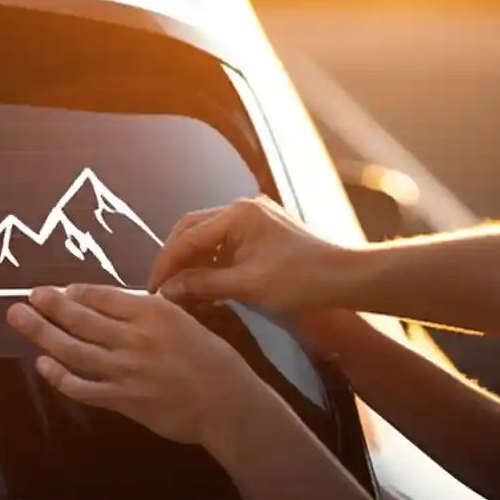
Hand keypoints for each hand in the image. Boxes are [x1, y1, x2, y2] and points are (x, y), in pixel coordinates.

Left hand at [5, 284, 274, 448]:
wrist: (228, 404)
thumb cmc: (212, 360)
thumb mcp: (184, 320)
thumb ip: (147, 313)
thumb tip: (111, 305)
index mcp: (153, 311)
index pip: (102, 296)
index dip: (75, 293)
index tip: (57, 291)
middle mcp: (135, 337)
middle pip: (81, 318)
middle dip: (49, 305)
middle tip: (27, 297)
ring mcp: (126, 370)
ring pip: (74, 349)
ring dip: (42, 333)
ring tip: (19, 319)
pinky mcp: (123, 400)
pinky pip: (82, 387)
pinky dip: (59, 377)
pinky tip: (42, 365)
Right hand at [147, 196, 354, 314]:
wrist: (346, 279)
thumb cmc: (301, 281)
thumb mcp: (246, 286)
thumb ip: (202, 284)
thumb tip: (167, 291)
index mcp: (237, 214)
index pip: (187, 236)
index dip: (166, 264)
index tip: (153, 290)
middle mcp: (243, 209)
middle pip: (192, 230)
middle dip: (174, 259)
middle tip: (161, 287)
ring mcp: (254, 220)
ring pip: (208, 238)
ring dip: (192, 263)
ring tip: (179, 290)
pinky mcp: (263, 234)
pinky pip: (225, 245)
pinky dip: (211, 265)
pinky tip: (204, 286)